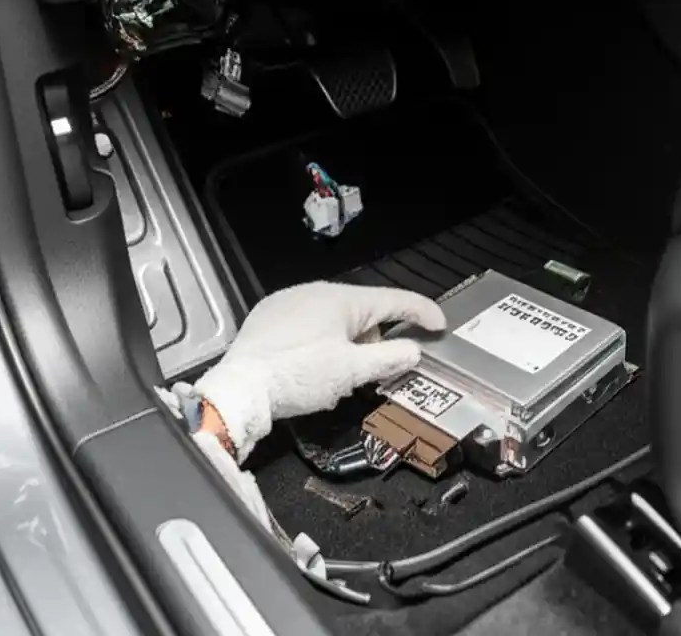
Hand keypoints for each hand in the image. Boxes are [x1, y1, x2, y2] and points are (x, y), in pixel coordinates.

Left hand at [193, 282, 446, 458]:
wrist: (240, 388)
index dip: (422, 312)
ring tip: (337, 379)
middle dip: (375, 341)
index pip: (394, 300)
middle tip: (373, 373)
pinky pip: (308, 325)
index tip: (440, 325)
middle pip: (363, 313)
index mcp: (341, 299)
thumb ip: (389, 359)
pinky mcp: (268, 318)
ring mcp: (288, 302)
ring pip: (334, 321)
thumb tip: (413, 351)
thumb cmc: (299, 375)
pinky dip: (321, 344)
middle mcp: (315, 291)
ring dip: (346, 345)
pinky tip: (310, 370)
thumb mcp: (351, 372)